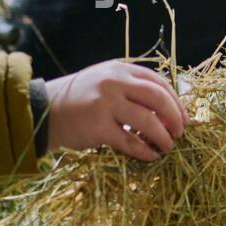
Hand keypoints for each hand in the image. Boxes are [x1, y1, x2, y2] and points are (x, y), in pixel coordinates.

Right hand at [45, 61, 187, 160]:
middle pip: (157, 98)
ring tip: (168, 146)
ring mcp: (105, 103)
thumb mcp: (104, 82)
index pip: (158, 82)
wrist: (42, 111)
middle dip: (174, 117)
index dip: (176, 101)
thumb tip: (168, 109)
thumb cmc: (78, 100)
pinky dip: (145, 151)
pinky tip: (151, 156)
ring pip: (147, 121)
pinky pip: (130, 141)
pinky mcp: (97, 127)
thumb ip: (131, 88)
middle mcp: (113, 82)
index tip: (184, 118)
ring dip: (163, 136)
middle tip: (180, 132)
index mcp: (119, 69)